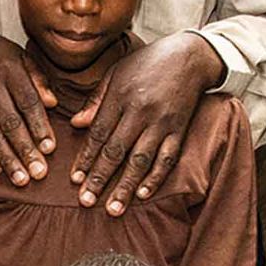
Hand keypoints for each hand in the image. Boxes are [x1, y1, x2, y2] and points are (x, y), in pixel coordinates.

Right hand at [0, 32, 59, 185]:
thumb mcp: (21, 57)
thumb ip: (39, 79)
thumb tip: (54, 104)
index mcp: (9, 69)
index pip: (27, 102)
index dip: (39, 126)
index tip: (50, 149)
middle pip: (9, 122)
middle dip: (25, 150)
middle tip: (39, 172)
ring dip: (6, 159)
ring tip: (21, 179)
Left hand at [71, 32, 224, 214]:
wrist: (190, 56)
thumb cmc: (147, 62)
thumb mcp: (116, 72)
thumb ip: (96, 100)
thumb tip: (76, 124)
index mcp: (121, 96)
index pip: (99, 134)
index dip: (86, 158)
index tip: (75, 179)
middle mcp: (140, 111)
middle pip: (116, 151)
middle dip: (100, 179)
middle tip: (86, 202)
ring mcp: (162, 122)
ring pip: (140, 160)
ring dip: (125, 186)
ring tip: (113, 209)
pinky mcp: (179, 129)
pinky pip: (167, 158)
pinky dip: (155, 177)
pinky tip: (143, 195)